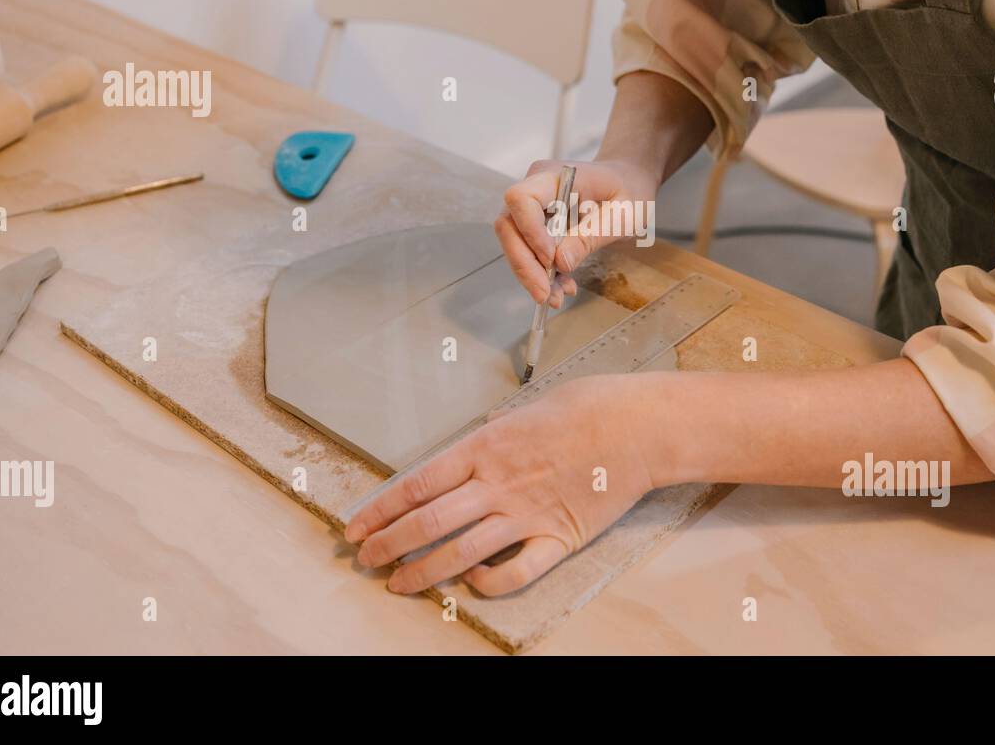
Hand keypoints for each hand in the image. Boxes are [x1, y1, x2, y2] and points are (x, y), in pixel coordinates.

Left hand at [344, 374, 658, 595]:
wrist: (637, 426)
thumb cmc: (586, 407)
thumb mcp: (525, 409)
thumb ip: (492, 435)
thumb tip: (470, 448)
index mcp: (485, 446)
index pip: (417, 483)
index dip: (380, 509)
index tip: (356, 526)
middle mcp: (498, 483)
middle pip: (428, 521)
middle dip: (388, 544)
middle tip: (365, 558)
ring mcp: (527, 514)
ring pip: (461, 552)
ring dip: (423, 572)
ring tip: (398, 584)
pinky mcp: (558, 538)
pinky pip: (514, 571)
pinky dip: (488, 583)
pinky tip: (471, 586)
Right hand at [494, 158, 658, 308]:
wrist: (628, 183)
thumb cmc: (628, 191)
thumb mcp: (621, 217)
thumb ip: (590, 237)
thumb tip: (559, 262)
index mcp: (557, 175)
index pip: (522, 198)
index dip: (530, 231)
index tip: (550, 258)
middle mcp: (537, 187)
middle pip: (509, 224)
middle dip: (523, 264)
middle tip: (544, 294)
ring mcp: (533, 205)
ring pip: (514, 242)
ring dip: (531, 274)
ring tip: (556, 297)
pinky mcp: (535, 224)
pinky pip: (528, 250)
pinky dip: (541, 273)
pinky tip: (561, 286)